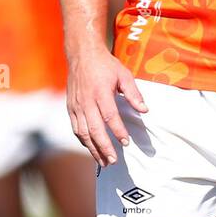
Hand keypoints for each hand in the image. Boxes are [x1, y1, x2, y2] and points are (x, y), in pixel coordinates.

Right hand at [66, 45, 146, 164]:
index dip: (118, 131)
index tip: (126, 142)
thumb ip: (134, 93)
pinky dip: (83, 141)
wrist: (81, 55)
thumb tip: (145, 110)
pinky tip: (92, 149)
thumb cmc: (105, 65)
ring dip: (93, 149)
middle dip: (104, 147)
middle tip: (113, 160)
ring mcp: (76, 105)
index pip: (109, 116)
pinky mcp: (70, 108)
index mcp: (100, 92)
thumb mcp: (124, 74)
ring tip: (103, 162)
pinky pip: (76, 128)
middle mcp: (86, 101)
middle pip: (94, 129)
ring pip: (83, 132)